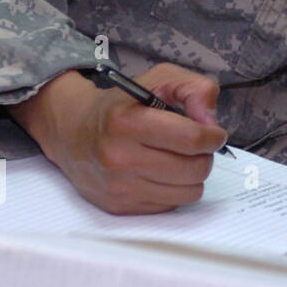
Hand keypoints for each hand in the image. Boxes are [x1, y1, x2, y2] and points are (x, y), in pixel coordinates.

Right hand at [10, 63, 224, 214]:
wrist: (73, 132)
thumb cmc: (122, 106)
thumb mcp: (160, 80)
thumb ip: (196, 89)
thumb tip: (211, 122)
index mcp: (128, 122)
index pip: (191, 139)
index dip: (213, 137)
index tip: (213, 134)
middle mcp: (119, 158)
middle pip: (195, 169)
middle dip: (205, 156)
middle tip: (196, 146)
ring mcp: (119, 187)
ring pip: (189, 192)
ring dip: (193, 175)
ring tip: (179, 158)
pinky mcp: (120, 206)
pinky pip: (171, 205)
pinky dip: (175, 190)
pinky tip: (162, 173)